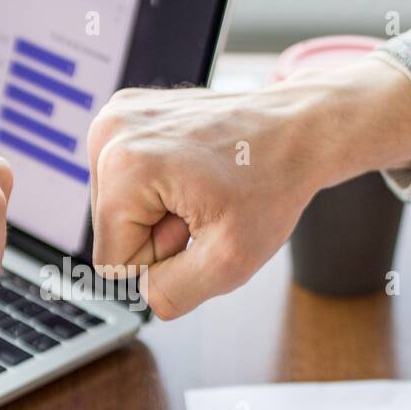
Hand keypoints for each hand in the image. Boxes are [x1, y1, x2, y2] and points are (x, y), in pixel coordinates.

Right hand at [87, 58, 410, 317]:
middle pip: (112, 232)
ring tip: (203, 188)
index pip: (112, 260)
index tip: (200, 226)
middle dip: (160, 233)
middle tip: (207, 205)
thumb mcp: (230, 261)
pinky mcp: (126, 114)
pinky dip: (160, 186)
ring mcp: (116, 117)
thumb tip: (142, 294)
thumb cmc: (273, 185)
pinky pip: (126, 182)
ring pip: (118, 209)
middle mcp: (109, 134)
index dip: (162, 260)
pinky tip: (194, 171)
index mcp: (124, 166)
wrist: (300, 129)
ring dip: (161, 212)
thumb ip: (173, 294)